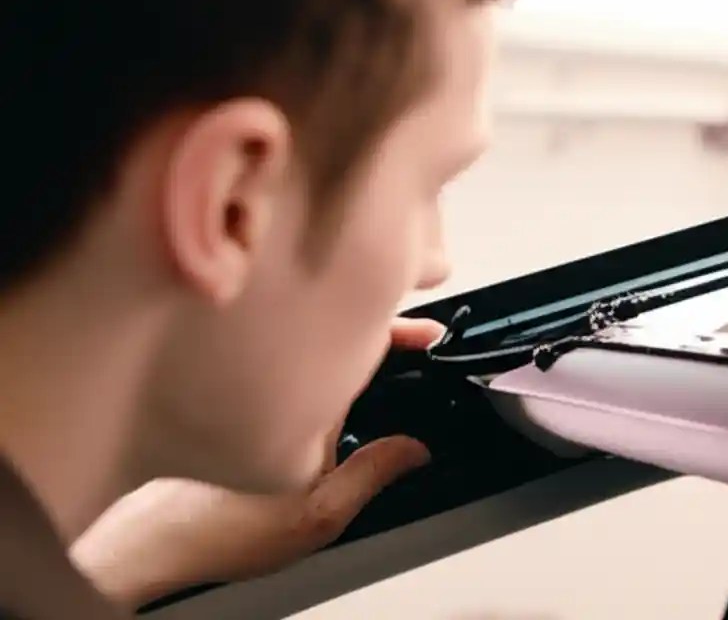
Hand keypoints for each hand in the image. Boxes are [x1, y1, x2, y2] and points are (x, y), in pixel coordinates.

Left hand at [71, 318, 445, 609]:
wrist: (151, 540)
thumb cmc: (218, 529)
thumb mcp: (316, 515)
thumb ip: (373, 474)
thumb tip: (416, 448)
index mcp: (305, 402)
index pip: (363, 344)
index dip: (402, 331)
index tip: (431, 334)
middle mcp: (273, 380)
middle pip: (338, 339)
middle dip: (380, 332)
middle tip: (420, 340)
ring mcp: (250, 385)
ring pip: (309, 351)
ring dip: (346, 347)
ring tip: (386, 359)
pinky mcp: (232, 397)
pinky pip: (283, 368)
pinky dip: (315, 367)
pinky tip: (333, 392)